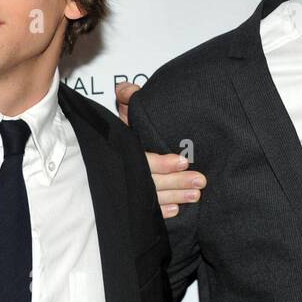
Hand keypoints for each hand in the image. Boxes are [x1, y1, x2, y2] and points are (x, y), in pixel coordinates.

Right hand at [115, 82, 206, 218]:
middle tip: (200, 181)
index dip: (162, 163)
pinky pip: (147, 213)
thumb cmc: (121, 135)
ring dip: (176, 196)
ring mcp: (128, 191)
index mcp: (124, 151)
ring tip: (196, 195)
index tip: (183, 161)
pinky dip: (162, 212)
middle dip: (177, 182)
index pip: (142, 161)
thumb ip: (128, 101)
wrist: (101, 155)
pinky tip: (176, 211)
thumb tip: (126, 89)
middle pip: (152, 182)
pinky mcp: (133, 204)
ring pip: (154, 197)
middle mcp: (125, 172)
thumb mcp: (123, 116)